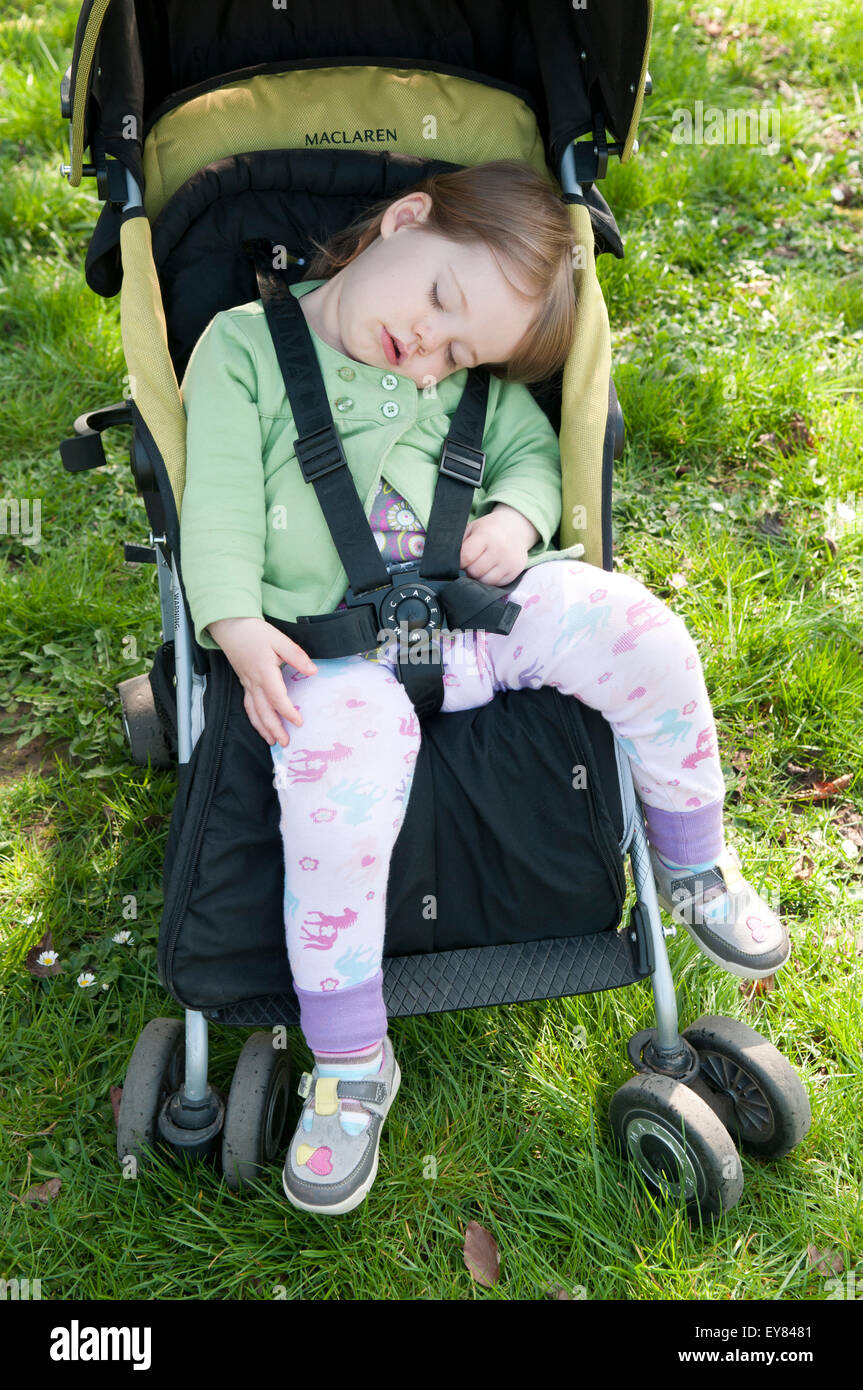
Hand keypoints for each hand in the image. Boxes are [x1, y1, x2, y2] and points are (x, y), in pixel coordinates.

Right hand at [205, 617, 317, 746]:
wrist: (231, 627)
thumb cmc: (255, 632)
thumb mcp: (279, 639)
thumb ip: (297, 656)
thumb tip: (313, 672)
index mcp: (264, 672)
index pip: (277, 698)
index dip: (288, 712)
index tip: (299, 722)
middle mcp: (253, 682)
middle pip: (263, 711)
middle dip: (274, 729)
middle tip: (285, 743)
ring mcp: (246, 684)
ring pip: (253, 711)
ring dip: (262, 728)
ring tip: (272, 741)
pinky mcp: (243, 683)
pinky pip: (247, 705)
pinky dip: (254, 719)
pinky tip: (260, 725)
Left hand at [459, 503, 539, 586]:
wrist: (515, 528)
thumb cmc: (489, 529)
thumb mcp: (473, 529)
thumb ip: (461, 544)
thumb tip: (448, 563)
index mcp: (486, 535)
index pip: (466, 557)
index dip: (459, 562)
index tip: (460, 560)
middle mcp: (500, 549)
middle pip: (474, 571)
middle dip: (469, 569)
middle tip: (471, 563)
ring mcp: (509, 561)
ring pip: (485, 581)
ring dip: (479, 577)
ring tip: (481, 566)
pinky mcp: (515, 571)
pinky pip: (496, 584)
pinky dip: (490, 579)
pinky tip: (491, 568)